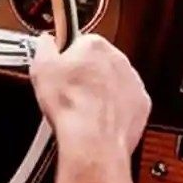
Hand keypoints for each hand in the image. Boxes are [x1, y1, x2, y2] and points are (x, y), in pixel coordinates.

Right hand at [30, 33, 150, 155]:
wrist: (92, 140)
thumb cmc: (70, 106)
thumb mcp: (40, 68)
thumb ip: (44, 47)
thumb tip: (46, 41)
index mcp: (95, 45)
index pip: (80, 41)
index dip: (67, 57)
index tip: (60, 69)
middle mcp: (118, 59)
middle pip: (99, 61)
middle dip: (86, 74)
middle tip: (70, 92)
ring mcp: (133, 82)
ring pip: (114, 81)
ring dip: (102, 91)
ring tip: (83, 109)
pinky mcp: (141, 104)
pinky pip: (126, 102)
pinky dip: (115, 109)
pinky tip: (98, 119)